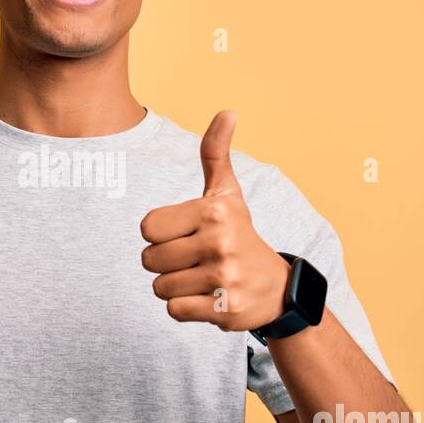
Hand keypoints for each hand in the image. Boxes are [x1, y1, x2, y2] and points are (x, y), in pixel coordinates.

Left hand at [140, 110, 289, 331]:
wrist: (277, 288)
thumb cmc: (239, 235)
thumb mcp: (228, 194)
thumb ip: (216, 154)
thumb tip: (227, 111)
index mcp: (213, 211)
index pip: (147, 227)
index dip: (160, 234)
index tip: (186, 235)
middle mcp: (220, 242)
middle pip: (149, 260)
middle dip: (165, 263)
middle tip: (194, 260)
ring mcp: (224, 277)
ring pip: (160, 288)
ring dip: (174, 287)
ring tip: (201, 278)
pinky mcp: (224, 310)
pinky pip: (173, 311)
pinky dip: (184, 308)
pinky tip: (206, 298)